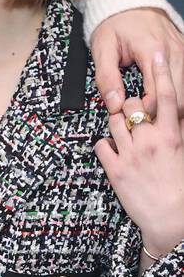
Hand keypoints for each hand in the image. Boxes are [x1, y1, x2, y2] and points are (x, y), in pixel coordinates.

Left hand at [90, 8, 183, 118]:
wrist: (128, 2)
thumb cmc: (114, 24)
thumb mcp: (102, 48)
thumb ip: (106, 78)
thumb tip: (114, 105)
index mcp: (153, 51)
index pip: (156, 96)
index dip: (143, 113)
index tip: (129, 117)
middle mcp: (174, 52)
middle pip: (178, 99)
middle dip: (160, 114)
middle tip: (140, 119)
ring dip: (171, 106)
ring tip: (150, 111)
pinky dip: (177, 95)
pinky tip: (162, 101)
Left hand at [94, 53, 183, 258]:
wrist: (171, 221)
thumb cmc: (180, 188)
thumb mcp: (182, 154)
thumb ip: (176, 132)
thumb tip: (172, 115)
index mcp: (172, 136)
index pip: (167, 98)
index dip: (162, 74)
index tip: (158, 55)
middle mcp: (150, 141)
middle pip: (132, 105)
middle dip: (129, 104)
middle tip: (132, 114)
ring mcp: (131, 154)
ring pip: (113, 122)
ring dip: (116, 122)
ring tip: (123, 132)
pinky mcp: (114, 170)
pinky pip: (101, 145)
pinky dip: (105, 144)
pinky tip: (112, 150)